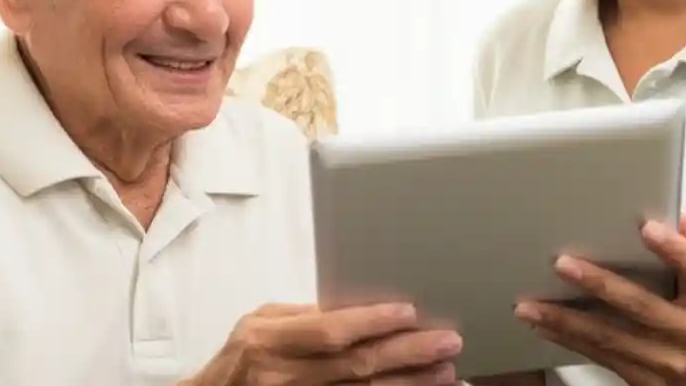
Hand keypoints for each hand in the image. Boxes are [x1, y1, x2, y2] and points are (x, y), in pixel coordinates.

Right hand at [184, 302, 461, 385]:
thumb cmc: (238, 358)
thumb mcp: (260, 324)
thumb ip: (305, 317)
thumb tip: (359, 308)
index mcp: (269, 341)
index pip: (329, 332)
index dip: (372, 323)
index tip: (410, 313)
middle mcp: (282, 376)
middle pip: (355, 367)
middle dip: (407, 354)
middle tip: (447, 342)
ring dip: (408, 384)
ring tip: (445, 373)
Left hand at [514, 214, 685, 385]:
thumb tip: (678, 215)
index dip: (674, 249)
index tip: (646, 228)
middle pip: (641, 305)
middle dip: (598, 284)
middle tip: (561, 264)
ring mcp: (669, 363)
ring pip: (611, 337)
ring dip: (566, 320)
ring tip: (530, 305)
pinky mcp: (646, 383)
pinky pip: (601, 357)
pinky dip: (569, 340)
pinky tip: (543, 325)